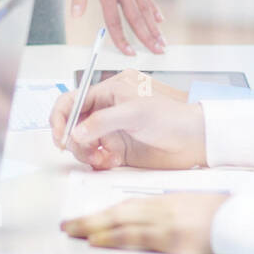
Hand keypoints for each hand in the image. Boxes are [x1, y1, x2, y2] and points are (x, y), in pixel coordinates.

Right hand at [50, 76, 206, 170]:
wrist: (194, 140)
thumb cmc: (171, 117)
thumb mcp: (134, 113)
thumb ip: (102, 121)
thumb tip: (76, 131)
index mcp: (109, 91)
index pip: (73, 100)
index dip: (61, 117)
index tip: (60, 136)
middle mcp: (107, 110)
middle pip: (73, 124)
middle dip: (73, 139)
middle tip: (83, 151)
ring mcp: (111, 131)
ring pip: (83, 143)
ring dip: (86, 153)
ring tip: (101, 159)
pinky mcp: (118, 149)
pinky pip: (96, 157)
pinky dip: (98, 162)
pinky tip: (110, 162)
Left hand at [61, 193, 228, 253]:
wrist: (240, 220)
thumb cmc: (219, 215)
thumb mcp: (190, 207)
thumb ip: (168, 212)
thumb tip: (148, 221)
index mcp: (165, 202)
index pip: (128, 206)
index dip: (105, 212)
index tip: (88, 217)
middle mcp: (160, 210)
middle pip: (118, 213)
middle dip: (91, 220)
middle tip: (67, 225)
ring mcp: (164, 224)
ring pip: (121, 223)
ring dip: (95, 228)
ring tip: (75, 232)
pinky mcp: (170, 239)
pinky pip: (136, 237)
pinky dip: (114, 238)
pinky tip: (99, 240)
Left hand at [70, 0, 164, 55]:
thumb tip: (75, 14)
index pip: (114, 20)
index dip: (122, 39)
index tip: (129, 52)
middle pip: (136, 17)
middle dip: (148, 37)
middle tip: (158, 51)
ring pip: (145, 7)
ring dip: (154, 26)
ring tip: (163, 41)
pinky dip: (153, 7)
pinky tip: (159, 17)